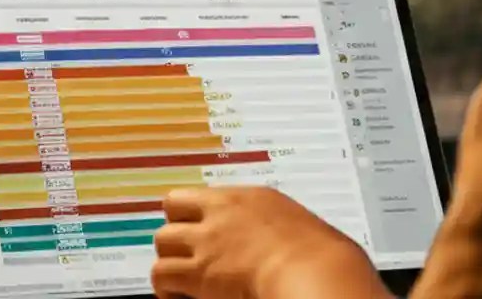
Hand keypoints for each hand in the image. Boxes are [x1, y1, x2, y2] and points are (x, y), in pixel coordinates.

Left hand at [151, 186, 392, 298]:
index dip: (190, 212)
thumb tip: (282, 236)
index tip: (194, 226)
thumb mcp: (295, 222)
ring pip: (162, 244)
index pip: (196, 194)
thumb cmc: (319, 253)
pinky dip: (167, 289)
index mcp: (245, 198)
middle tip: (186, 252)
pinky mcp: (199, 274)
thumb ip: (273, 222)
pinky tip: (179, 296)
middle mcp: (220, 214)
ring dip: (169, 260)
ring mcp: (206, 243)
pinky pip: (163, 277)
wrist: (311, 272)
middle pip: (171, 211)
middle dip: (176, 233)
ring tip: (179, 278)